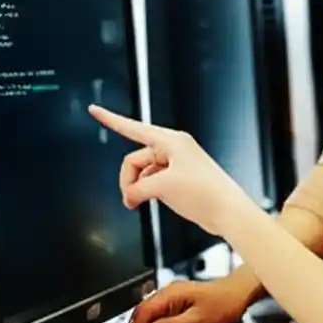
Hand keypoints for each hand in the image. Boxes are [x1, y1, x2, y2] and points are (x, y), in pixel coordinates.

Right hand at [89, 105, 256, 236]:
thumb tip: (129, 195)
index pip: (133, 128)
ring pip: (143, 173)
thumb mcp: (163, 187)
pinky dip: (148, 192)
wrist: (228, 212)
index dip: (111, 119)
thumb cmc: (205, 193)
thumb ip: (137, 188)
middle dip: (129, 179)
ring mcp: (177, 164)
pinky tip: (152, 201)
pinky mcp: (180, 179)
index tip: (94, 110)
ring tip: (138, 203)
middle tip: (130, 199)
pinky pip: (154, 181)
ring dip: (138, 189)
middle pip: (136, 159)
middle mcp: (174, 149)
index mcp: (172, 141)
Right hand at [130, 277, 253, 322]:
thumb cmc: (223, 303)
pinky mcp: (179, 305)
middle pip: (143, 317)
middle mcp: (167, 296)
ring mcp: (172, 300)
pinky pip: (162, 319)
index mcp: (168, 296)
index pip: (140, 316)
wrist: (240, 293)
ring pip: (152, 319)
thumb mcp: (198, 320)